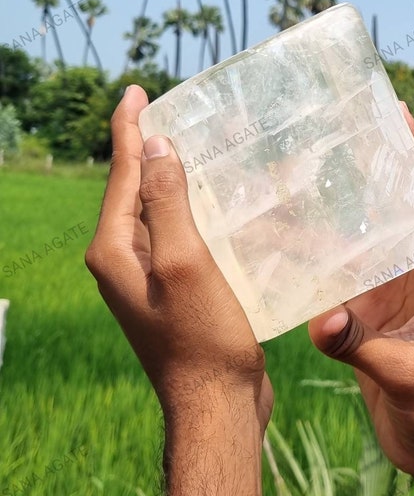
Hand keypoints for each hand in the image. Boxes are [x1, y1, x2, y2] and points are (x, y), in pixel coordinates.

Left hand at [85, 85, 272, 432]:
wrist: (216, 403)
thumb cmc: (202, 336)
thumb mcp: (183, 261)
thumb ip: (165, 202)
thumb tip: (151, 146)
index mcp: (114, 250)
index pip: (120, 173)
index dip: (128, 128)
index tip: (136, 92)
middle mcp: (121, 260)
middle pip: (132, 188)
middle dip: (146, 147)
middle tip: (170, 111)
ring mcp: (146, 277)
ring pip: (156, 212)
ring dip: (170, 177)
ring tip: (194, 146)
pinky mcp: (172, 288)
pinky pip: (176, 234)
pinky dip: (190, 208)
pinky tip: (215, 202)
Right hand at [308, 105, 413, 478]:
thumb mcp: (412, 377)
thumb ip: (367, 348)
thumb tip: (318, 320)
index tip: (397, 110)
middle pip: (387, 208)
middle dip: (363, 170)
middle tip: (327, 129)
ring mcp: (388, 292)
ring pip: (356, 240)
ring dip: (329, 213)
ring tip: (291, 176)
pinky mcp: (367, 316)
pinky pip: (337, 276)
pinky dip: (312, 258)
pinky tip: (280, 242)